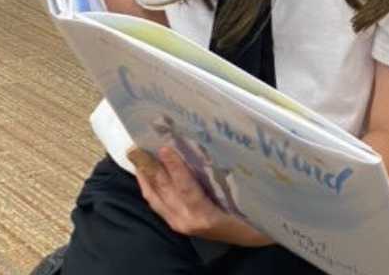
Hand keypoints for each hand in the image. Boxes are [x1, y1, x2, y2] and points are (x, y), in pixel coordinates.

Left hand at [129, 147, 271, 246]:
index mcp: (205, 216)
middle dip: (149, 169)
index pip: (186, 188)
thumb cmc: (251, 217)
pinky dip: (150, 188)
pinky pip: (158, 205)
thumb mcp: (243, 198)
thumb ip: (225, 181)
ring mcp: (180, 224)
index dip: (175, 168)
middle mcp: (187, 221)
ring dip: (145, 177)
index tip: (165, 148)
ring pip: (156, 198)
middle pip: (164, 191)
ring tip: (137, 157)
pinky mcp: (177, 225)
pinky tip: (146, 176)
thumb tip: (208, 153)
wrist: (250, 239)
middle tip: (137, 148)